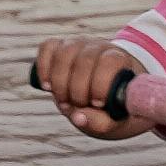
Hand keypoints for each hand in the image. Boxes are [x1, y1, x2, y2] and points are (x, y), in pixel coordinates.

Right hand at [36, 34, 156, 137]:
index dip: (101, 83)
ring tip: (64, 102)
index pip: (110, 61)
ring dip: (59, 82)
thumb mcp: (112, 118)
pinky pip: (47, 48)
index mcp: (120, 61)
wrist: (101, 92)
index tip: (97, 103)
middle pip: (85, 60)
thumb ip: (100, 122)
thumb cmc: (110, 105)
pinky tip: (47, 86)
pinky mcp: (60, 46)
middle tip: (77, 107)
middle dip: (77, 89)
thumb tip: (78, 117)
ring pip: (64, 53)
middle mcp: (100, 47)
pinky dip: (44, 67)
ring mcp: (79, 44)